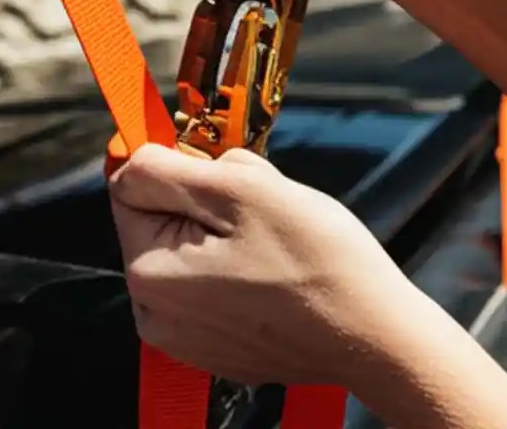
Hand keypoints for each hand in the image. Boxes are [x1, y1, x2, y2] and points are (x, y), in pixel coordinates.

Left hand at [108, 144, 429, 387]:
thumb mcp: (241, 190)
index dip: (173, 164)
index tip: (214, 165)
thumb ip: (169, 169)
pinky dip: (237, 269)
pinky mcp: (216, 348)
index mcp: (149, 273)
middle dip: (203, 201)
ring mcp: (185, 338)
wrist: (376, 338)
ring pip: (189, 251)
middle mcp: (155, 314)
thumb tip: (129, 158)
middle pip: (160, 221)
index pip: (130, 189)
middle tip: (257, 207)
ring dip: (223, 234)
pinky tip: (276, 272)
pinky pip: (210, 287)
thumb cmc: (318, 264)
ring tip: (273, 242)